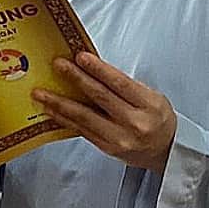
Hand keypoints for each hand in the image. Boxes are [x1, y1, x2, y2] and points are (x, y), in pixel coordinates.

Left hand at [33, 51, 176, 172]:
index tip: (80, 56)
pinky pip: (82, 131)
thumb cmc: (158, 119)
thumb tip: (91, 68)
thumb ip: (124, 86)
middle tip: (58, 65)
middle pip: (100, 97)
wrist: (167, 151)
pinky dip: (64, 119)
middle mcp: (134, 123)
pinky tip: (51, 110)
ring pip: (85, 117)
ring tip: (41, 92)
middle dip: (76, 78)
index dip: (98, 69)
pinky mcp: (107, 148)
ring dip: (60, 103)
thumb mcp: (152, 97)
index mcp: (149, 105)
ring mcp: (119, 138)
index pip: (119, 83)